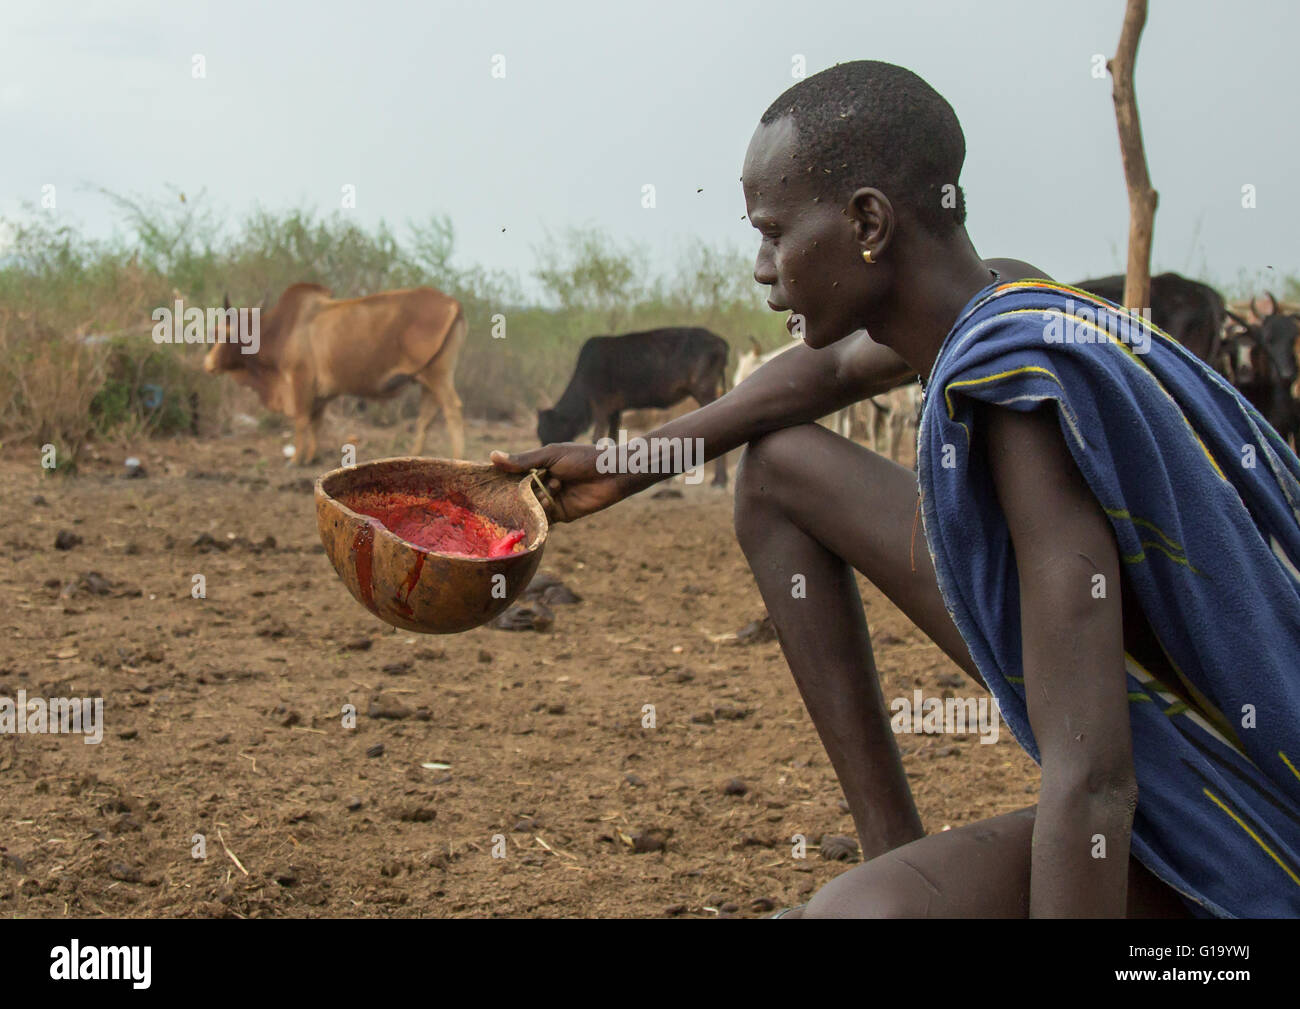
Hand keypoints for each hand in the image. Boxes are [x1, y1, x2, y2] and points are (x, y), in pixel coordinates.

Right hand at [489, 443, 624, 523]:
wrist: (612, 474)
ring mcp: (551, 500)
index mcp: (538, 467)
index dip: (500, 479)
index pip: (513, 474)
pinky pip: (544, 520)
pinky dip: (539, 518)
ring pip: (530, 508)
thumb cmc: (583, 458)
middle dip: (513, 496)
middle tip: (504, 498)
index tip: (483, 484)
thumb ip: (524, 460)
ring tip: (540, 494)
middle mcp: (542, 484)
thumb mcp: (551, 455)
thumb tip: (492, 456)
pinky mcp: (561, 514)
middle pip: (519, 494)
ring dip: (531, 504)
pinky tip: (539, 512)